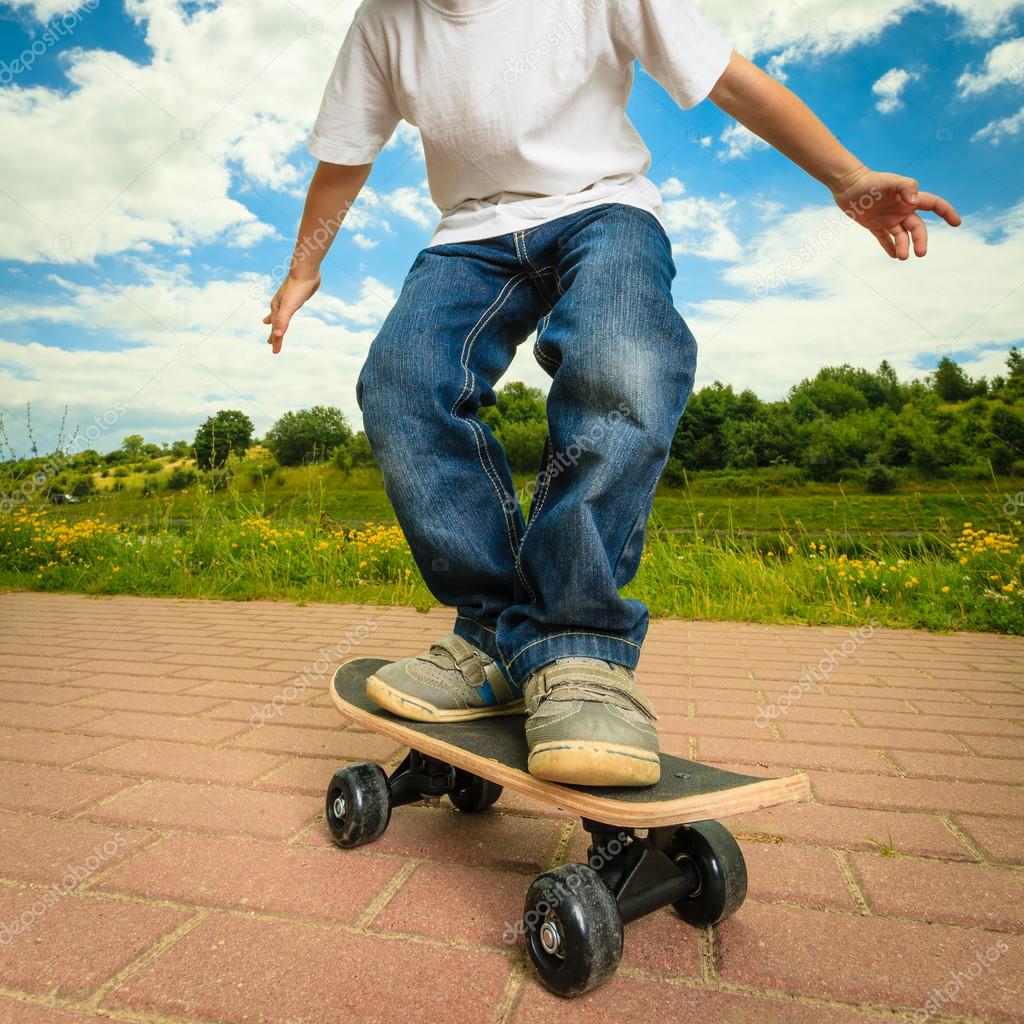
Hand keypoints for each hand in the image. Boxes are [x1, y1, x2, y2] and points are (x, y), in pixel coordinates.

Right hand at [263, 271, 320, 353]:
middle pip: (276, 324)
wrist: (305, 271)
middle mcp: (279, 306)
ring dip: (277, 324)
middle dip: (274, 335)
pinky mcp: (295, 298)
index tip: (275, 352)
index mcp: (276, 309)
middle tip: (271, 344)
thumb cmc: (297, 289)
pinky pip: (288, 310)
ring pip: (280, 317)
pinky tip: (288, 312)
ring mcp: (287, 301)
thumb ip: (283, 321)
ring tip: (274, 329)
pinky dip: (285, 315)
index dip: (276, 341)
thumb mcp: (289, 307)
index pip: (276, 329)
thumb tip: (278, 335)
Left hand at [831, 167, 961, 258]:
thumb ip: (906, 187)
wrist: (848, 185)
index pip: (934, 205)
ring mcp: (889, 218)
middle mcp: (902, 210)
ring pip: (901, 236)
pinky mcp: (875, 225)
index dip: (946, 212)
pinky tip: (894, 256)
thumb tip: (914, 201)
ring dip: (903, 246)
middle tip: (920, 254)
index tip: (956, 223)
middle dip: (920, 240)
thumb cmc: (871, 182)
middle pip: (917, 227)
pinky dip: (889, 247)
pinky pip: (884, 239)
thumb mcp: (890, 181)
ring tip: (902, 257)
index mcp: (910, 199)